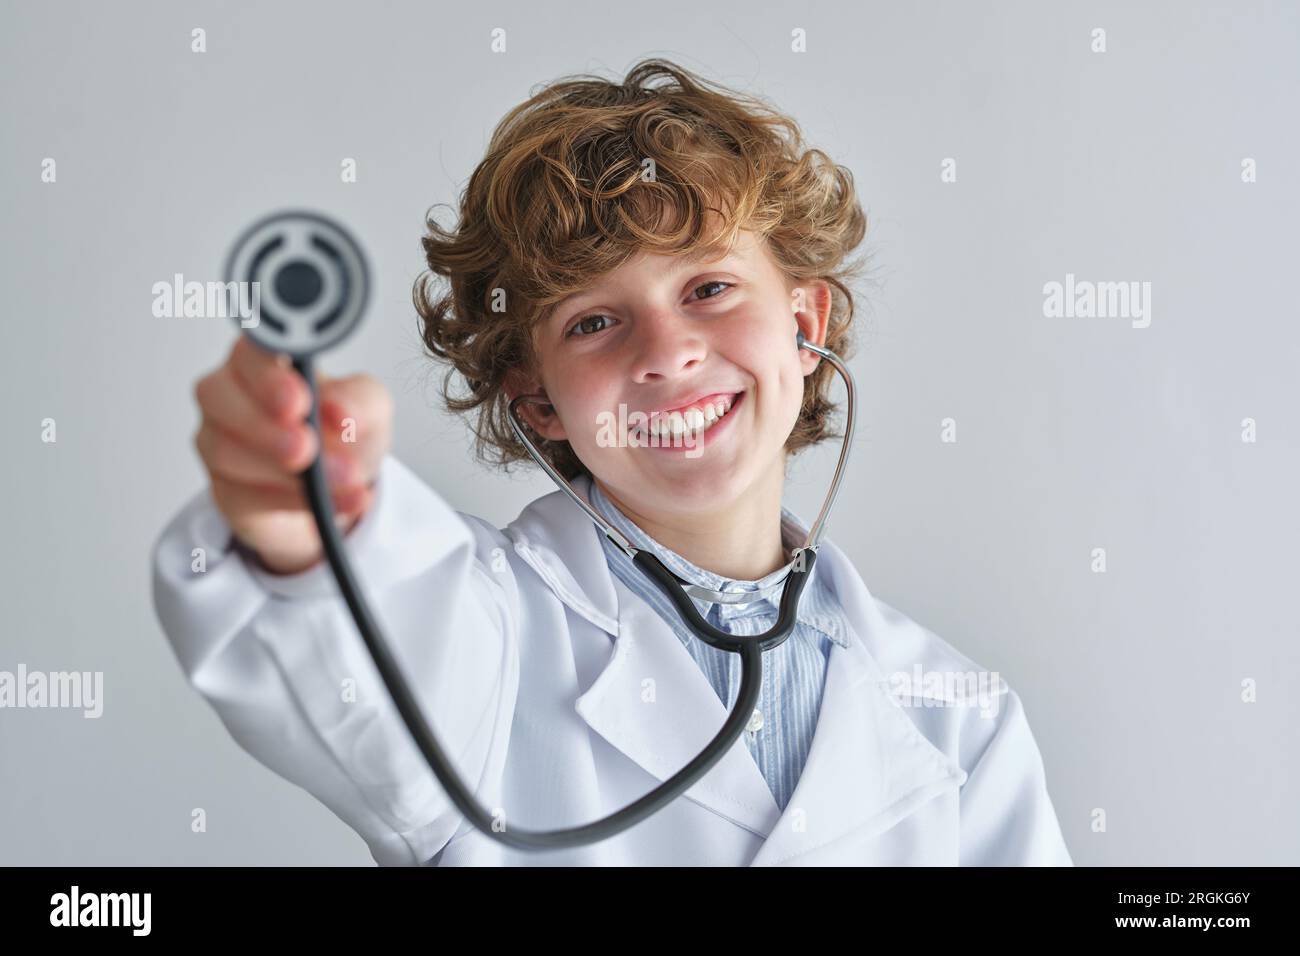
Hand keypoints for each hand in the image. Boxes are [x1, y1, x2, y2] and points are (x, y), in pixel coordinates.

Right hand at [192, 337, 393, 574]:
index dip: (268, 375)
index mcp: (263, 360)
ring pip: (224, 449)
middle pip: (217, 395)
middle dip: (266, 425)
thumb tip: (338, 410)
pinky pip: (242, 495)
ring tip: (340, 478)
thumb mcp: (369, 410)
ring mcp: (218, 442)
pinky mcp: (224, 489)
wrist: (340, 489)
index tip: (300, 400)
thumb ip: (360, 401)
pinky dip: (295, 501)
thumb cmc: (343, 433)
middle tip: (308, 446)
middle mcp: (230, 394)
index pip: (247, 351)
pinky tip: (337, 501)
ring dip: (285, 470)